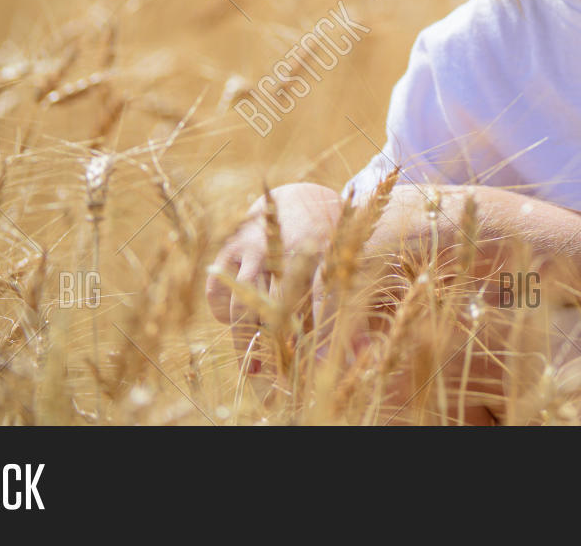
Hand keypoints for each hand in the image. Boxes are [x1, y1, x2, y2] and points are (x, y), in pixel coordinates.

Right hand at [205, 182, 344, 377]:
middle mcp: (284, 247)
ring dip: (246, 340)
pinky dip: (224, 314)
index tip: (316, 367)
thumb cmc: (326, 242)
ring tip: (253, 369)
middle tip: (278, 381)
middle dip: (275, 346)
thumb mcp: (346, 266)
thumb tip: (362, 357)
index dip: (318, 332)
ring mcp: (252, 247)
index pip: (320, 295)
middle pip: (275, 305)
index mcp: (322, 249)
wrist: (295, 200)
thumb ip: (352, 312)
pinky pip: (218, 291)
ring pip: (243, 303)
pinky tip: (238, 328)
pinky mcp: (229, 248)